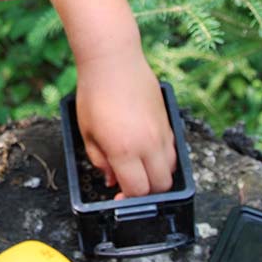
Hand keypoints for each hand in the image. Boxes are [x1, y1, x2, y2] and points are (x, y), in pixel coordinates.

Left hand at [75, 47, 176, 197]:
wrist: (114, 62)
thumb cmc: (95, 94)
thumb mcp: (87, 133)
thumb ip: (99, 160)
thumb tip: (111, 179)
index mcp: (124, 150)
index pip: (137, 190)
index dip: (128, 199)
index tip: (118, 196)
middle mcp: (148, 144)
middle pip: (160, 185)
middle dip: (146, 192)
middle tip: (130, 186)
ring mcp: (162, 133)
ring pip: (172, 170)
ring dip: (157, 176)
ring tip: (139, 169)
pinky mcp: (168, 121)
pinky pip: (174, 151)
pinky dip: (164, 159)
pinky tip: (148, 153)